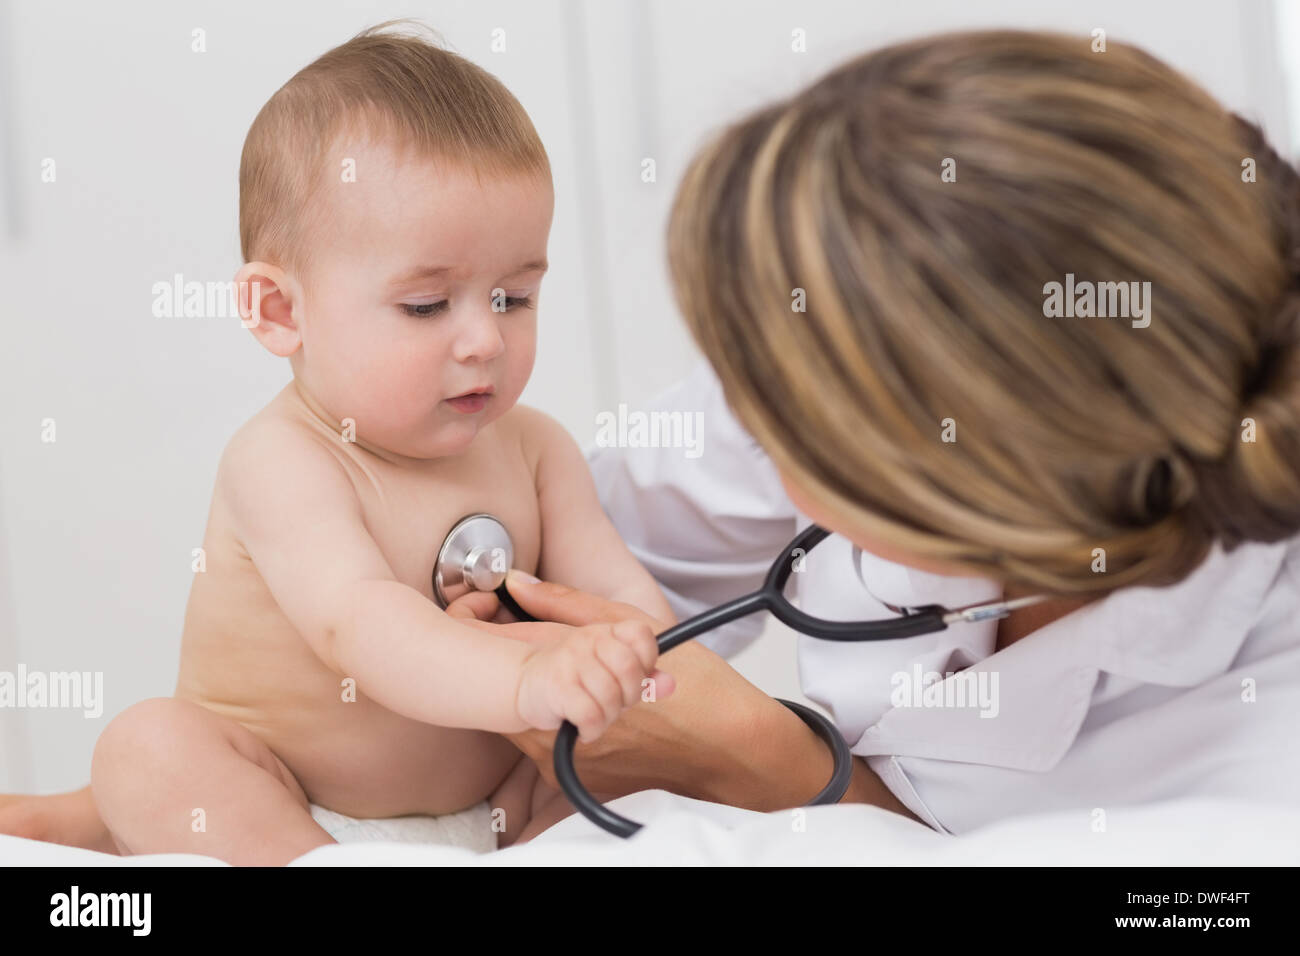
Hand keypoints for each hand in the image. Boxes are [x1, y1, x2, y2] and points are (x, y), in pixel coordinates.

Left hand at [448, 573, 795, 804]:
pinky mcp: (582, 785)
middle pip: (508, 695)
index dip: (485, 637)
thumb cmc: (696, 687)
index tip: (485, 619)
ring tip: (574, 676)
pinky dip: (564, 723)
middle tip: (538, 648)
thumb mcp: (633, 626)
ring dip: (541, 697)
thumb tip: (517, 582)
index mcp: (564, 689)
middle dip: (518, 668)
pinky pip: (553, 749)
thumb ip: (567, 604)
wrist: (735, 748)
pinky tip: (593, 707)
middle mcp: (558, 733)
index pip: (493, 663)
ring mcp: (567, 764)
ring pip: (529, 721)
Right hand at [514, 620, 667, 742]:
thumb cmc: (574, 678)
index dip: (646, 662)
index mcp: (603, 630)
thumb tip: (670, 684)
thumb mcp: (611, 669)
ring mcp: (571, 661)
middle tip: (613, 703)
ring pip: (612, 697)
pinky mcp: (558, 686)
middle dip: (628, 696)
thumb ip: (644, 673)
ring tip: (595, 716)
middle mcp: (586, 640)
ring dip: (607, 717)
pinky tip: (584, 728)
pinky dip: (592, 729)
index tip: (633, 679)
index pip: (642, 636)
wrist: (522, 684)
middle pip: (631, 670)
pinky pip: (592, 715)